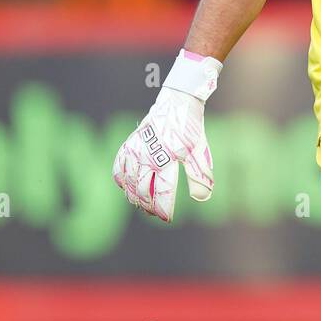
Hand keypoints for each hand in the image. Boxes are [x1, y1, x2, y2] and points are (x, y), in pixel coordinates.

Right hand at [112, 51, 220, 222]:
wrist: (177, 101)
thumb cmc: (190, 128)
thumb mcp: (199, 151)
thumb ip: (200, 176)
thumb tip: (202, 199)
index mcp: (166, 159)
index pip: (162, 192)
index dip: (164, 209)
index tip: (167, 219)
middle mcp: (147, 156)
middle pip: (142, 190)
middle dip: (148, 206)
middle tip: (155, 214)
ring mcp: (135, 149)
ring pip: (128, 181)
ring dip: (133, 196)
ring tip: (141, 205)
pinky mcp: (129, 143)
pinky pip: (118, 165)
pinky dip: (120, 178)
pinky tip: (125, 187)